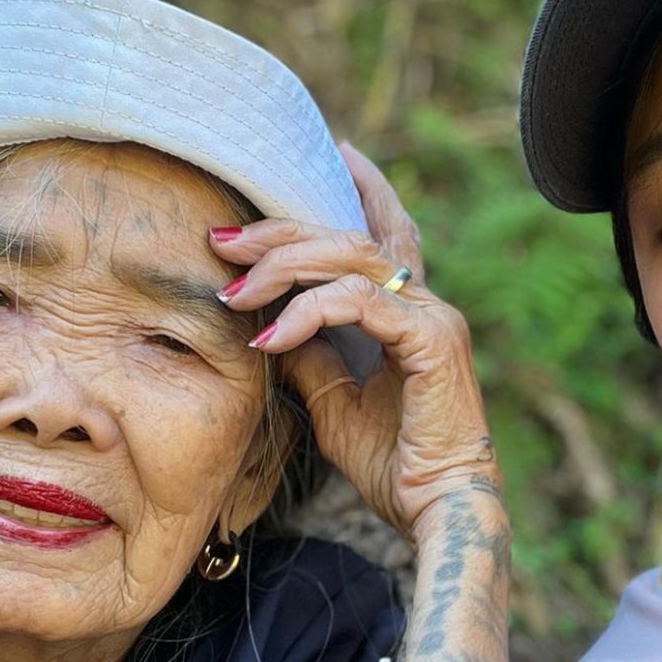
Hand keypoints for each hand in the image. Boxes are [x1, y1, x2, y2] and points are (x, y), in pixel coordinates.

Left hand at [209, 144, 503, 542]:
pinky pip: (358, 303)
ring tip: (235, 289)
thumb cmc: (395, 465)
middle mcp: (427, 305)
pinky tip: (270, 337)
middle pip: (350, 237)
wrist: (436, 508)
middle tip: (225, 239)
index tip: (329, 152)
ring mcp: (433, 318)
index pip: (385, 233)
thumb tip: (270, 326)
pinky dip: (307, 313)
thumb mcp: (335, 404)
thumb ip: (311, 358)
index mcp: (410, 315)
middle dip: (281, 232)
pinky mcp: (430, 341)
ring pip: (350, 258)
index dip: (360, 189)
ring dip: (283, 266)